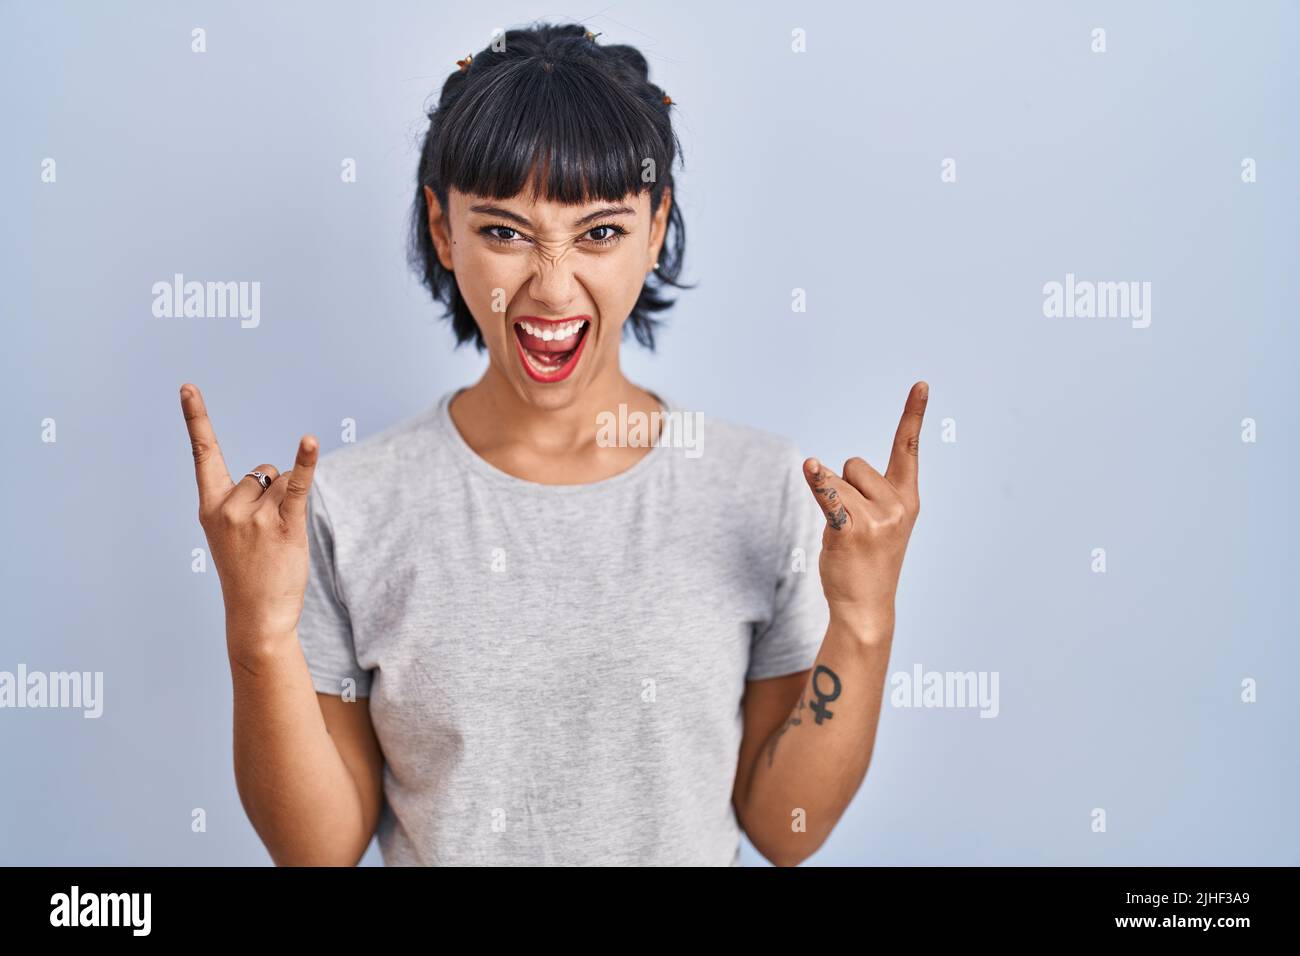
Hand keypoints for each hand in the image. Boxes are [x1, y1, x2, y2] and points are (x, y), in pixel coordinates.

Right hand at [180, 382, 319, 651]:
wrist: (257, 617)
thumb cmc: (249, 573)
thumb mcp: (232, 534)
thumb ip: (245, 499)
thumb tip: (275, 473)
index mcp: (210, 507)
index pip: (203, 454)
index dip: (197, 419)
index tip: (188, 387)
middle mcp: (228, 507)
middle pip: (264, 472)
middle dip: (272, 494)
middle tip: (264, 536)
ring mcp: (255, 517)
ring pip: (285, 481)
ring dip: (290, 504)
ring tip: (278, 541)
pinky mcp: (284, 525)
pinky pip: (298, 486)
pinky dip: (307, 462)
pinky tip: (310, 441)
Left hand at [802, 381, 927, 637]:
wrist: (866, 607)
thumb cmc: (868, 560)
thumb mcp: (881, 522)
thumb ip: (866, 492)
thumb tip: (823, 470)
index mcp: (908, 499)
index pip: (908, 448)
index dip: (913, 414)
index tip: (920, 383)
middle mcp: (897, 505)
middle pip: (855, 465)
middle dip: (845, 487)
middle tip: (855, 526)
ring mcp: (876, 518)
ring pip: (836, 481)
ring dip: (831, 504)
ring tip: (844, 538)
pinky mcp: (850, 530)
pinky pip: (828, 496)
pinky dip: (818, 482)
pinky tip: (810, 467)